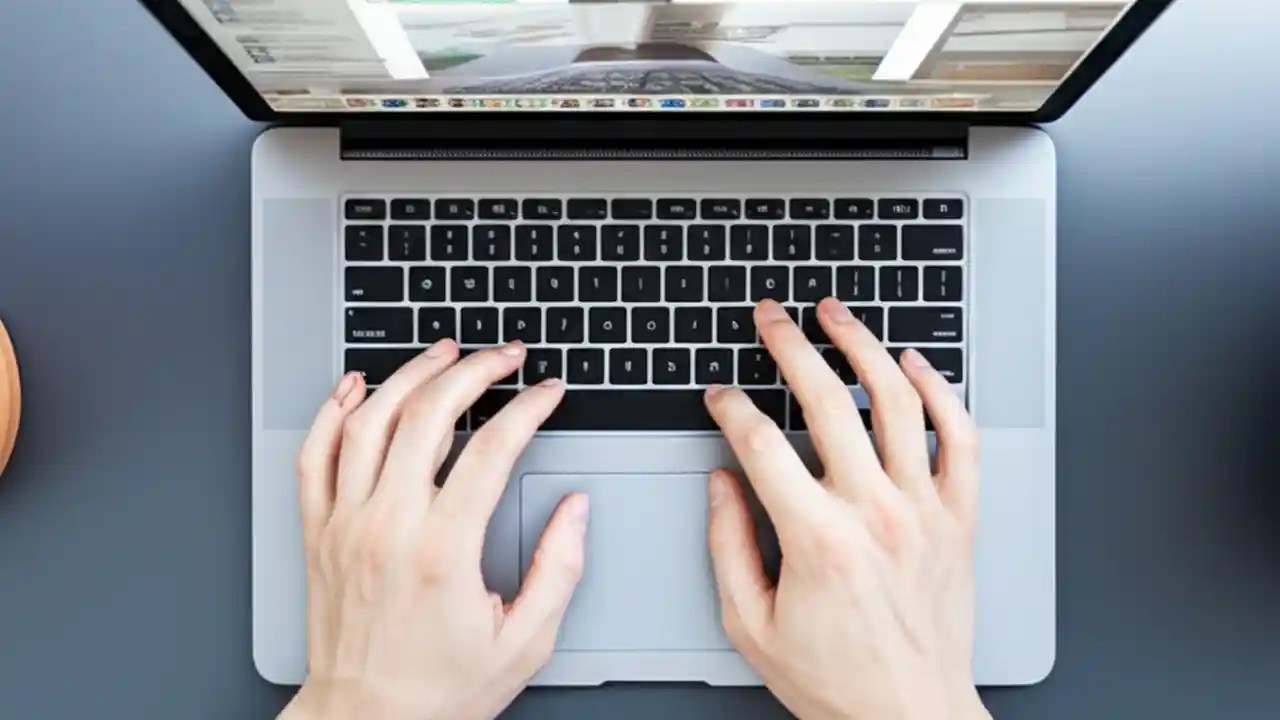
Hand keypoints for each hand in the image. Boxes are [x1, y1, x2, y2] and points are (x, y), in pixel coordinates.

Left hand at [281, 340, 586, 719]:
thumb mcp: (525, 642)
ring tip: (443, 352)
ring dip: (409, 376)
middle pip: (427, 416)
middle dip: (474, 371)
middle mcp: (387, 528)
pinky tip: (357, 388)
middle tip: (504, 356)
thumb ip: (558, 569)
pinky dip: (332, 412)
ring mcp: (344, 525)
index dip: (528, 409)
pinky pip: (314, 456)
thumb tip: (575, 510)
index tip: (548, 392)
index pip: (491, 450)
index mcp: (442, 552)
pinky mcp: (317, 533)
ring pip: (368, 421)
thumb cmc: (439, 690)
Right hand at [704, 299, 987, 719]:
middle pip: (827, 401)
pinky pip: (960, 438)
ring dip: (863, 346)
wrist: (911, 716)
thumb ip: (727, 545)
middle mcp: (874, 513)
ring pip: (897, 401)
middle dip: (790, 346)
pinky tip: (915, 363)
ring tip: (836, 315)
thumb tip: (721, 482)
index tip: (718, 396)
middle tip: (771, 317)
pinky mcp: (958, 519)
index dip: (730, 409)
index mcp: (816, 539)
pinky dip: (941, 391)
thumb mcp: (750, 624)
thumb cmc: (836, 680)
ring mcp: (923, 510)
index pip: (760, 444)